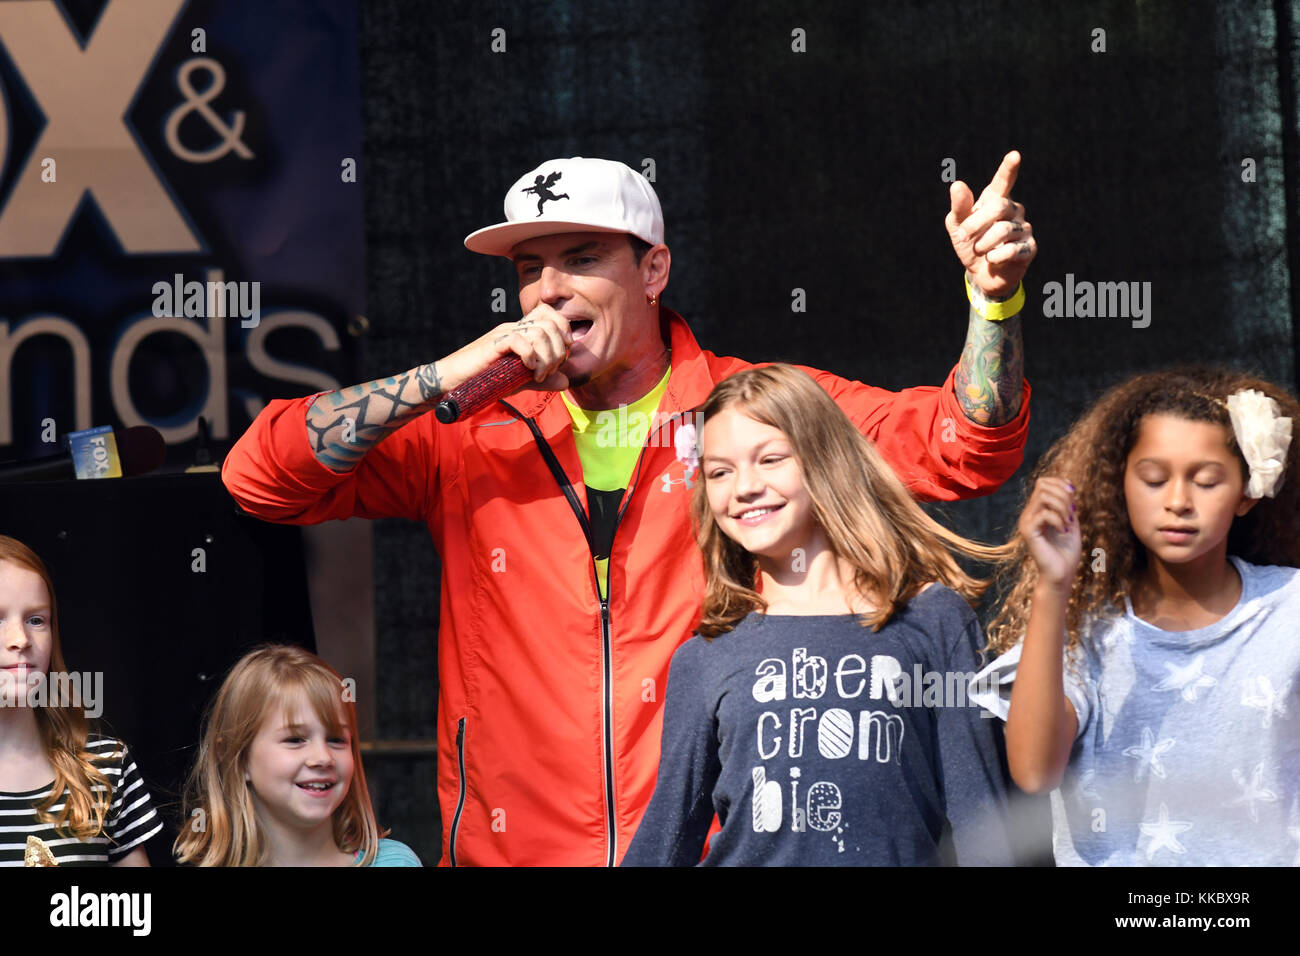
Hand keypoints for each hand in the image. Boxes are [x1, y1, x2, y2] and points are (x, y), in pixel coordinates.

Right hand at [456, 304, 573, 391]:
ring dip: (546, 357)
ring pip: (539, 332)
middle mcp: (514, 328)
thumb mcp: (520, 381)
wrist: (453, 380)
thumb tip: (567, 381)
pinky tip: (528, 369)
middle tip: (550, 371)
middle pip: (550, 323)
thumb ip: (543, 380)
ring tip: (538, 375)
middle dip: (559, 350)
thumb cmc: (484, 380)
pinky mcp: (494, 343)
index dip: (563, 330)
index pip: (549, 314)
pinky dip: (530, 356)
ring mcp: (504, 334)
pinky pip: (520, 340)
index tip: (564, 354)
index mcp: (522, 332)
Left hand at [946, 150, 1036, 297]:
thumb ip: (958, 207)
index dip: (1008, 169)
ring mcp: (1024, 228)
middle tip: (964, 236)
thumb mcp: (957, 227)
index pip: (1003, 181)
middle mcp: (1013, 210)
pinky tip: (992, 259)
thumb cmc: (970, 244)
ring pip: (1003, 230)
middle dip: (976, 223)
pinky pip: (1011, 249)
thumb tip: (957, 184)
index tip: (1014, 155)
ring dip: (983, 243)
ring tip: (980, 251)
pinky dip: (995, 257)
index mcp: (996, 200)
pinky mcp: (1030, 247)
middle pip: (999, 206)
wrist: (981, 274)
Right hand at [1019, 477, 1081, 588]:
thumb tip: (1067, 486)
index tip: (1074, 497)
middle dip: (1063, 495)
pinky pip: (1045, 514)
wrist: (1061, 574)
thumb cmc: (1066, 552)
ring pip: (1043, 496)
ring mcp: (1026, 522)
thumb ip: (1067, 504)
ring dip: (1062, 507)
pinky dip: (1059, 520)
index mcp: (1037, 510)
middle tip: (1072, 513)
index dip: (1060, 483)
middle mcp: (1029, 514)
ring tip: (1068, 523)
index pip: (1043, 483)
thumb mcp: (1070, 522)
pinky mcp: (1028, 531)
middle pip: (1043, 485)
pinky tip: (1063, 531)